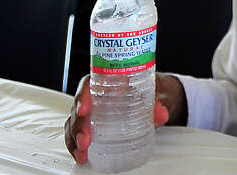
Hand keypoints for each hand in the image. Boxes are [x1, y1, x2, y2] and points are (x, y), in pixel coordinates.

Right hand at [64, 73, 186, 162]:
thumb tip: (161, 114)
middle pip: (79, 107)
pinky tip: (81, 154)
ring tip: (82, 151)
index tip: (84, 110)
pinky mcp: (95, 124)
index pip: (88, 85)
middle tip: (85, 140)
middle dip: (78, 125)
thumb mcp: (158, 91)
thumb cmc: (155, 88)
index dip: (82, 96)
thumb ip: (158, 102)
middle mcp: (98, 95)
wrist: (162, 96)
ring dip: (74, 137)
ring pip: (74, 121)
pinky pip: (78, 132)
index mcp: (109, 80)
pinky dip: (76, 144)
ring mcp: (95, 111)